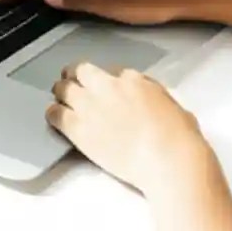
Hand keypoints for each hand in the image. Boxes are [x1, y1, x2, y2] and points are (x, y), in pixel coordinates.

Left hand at [47, 62, 223, 197]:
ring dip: (61, 91)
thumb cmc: (178, 137)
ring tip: (59, 97)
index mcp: (133, 79)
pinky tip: (53, 115)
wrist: (167, 159)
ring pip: (64, 88)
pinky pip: (56, 114)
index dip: (106, 80)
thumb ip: (152, 95)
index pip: (111, 71)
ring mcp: (91, 106)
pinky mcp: (79, 129)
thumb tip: (146, 99)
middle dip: (76, 75)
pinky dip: (53, 113)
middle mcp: (107, 87)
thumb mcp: (171, 104)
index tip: (105, 88)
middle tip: (72, 82)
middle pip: (81, 71)